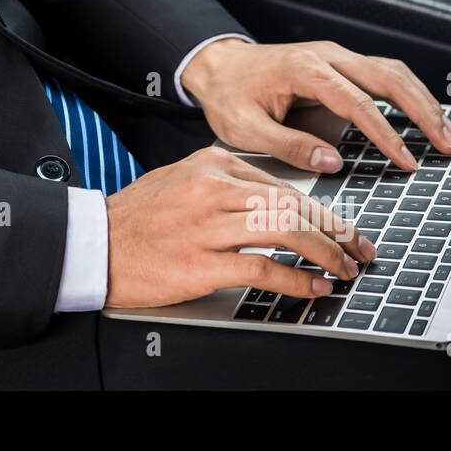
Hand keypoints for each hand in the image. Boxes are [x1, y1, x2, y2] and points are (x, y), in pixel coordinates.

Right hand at [104, 146, 374, 308]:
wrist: (92, 243)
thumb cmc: (134, 218)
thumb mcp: (179, 181)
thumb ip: (223, 184)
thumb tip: (275, 204)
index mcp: (210, 164)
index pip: (282, 185)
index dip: (322, 210)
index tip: (342, 228)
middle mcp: (212, 189)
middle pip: (293, 205)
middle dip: (335, 231)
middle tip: (358, 250)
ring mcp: (207, 225)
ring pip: (285, 231)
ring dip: (324, 253)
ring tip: (343, 269)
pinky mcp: (200, 262)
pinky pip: (263, 267)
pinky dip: (296, 278)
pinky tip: (313, 286)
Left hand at [181, 38, 450, 172]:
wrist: (217, 66)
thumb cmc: (228, 95)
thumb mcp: (246, 128)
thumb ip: (289, 145)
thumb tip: (332, 162)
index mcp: (304, 70)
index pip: (357, 102)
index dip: (385, 133)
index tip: (405, 159)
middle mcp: (325, 57)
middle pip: (388, 78)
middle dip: (423, 112)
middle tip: (446, 144)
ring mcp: (335, 57)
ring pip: (392, 72)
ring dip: (423, 101)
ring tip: (446, 133)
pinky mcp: (339, 63)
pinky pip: (382, 74)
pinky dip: (409, 93)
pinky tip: (423, 114)